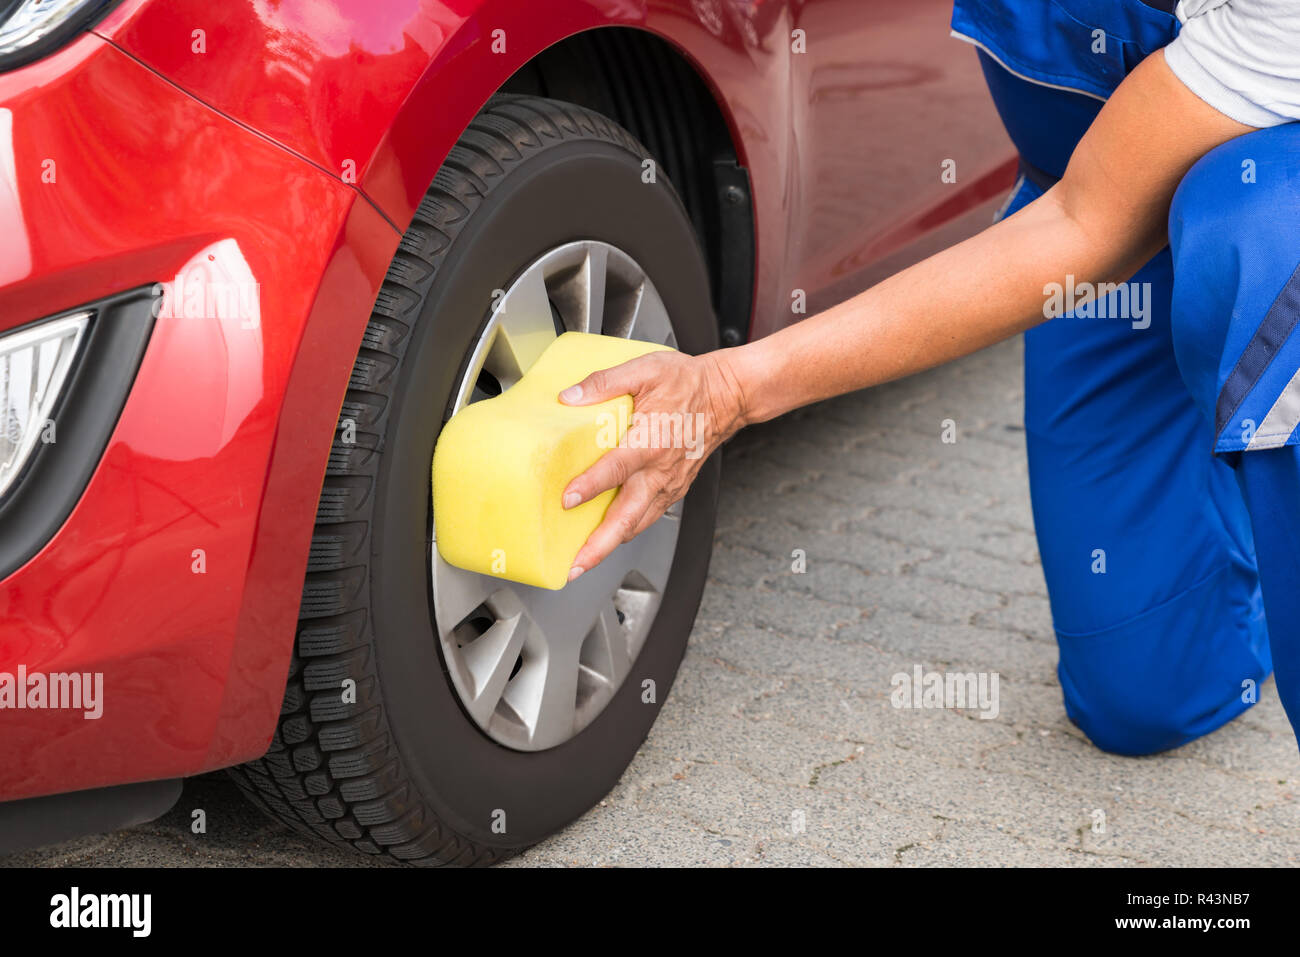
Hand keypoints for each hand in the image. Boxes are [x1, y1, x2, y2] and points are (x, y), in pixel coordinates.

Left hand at [559, 348, 747, 580]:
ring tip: (583, 562)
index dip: (591, 486)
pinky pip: (648, 516)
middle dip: (600, 545)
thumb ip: (605, 383)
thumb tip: (570, 396)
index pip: (615, 469)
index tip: (567, 499)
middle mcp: (660, 470)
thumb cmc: (689, 382)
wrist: (727, 396)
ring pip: (637, 524)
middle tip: (575, 565)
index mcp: (650, 441)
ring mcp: (669, 484)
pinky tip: (610, 535)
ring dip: (610, 545)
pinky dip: (627, 530)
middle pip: (627, 517)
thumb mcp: (645, 370)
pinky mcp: (674, 489)